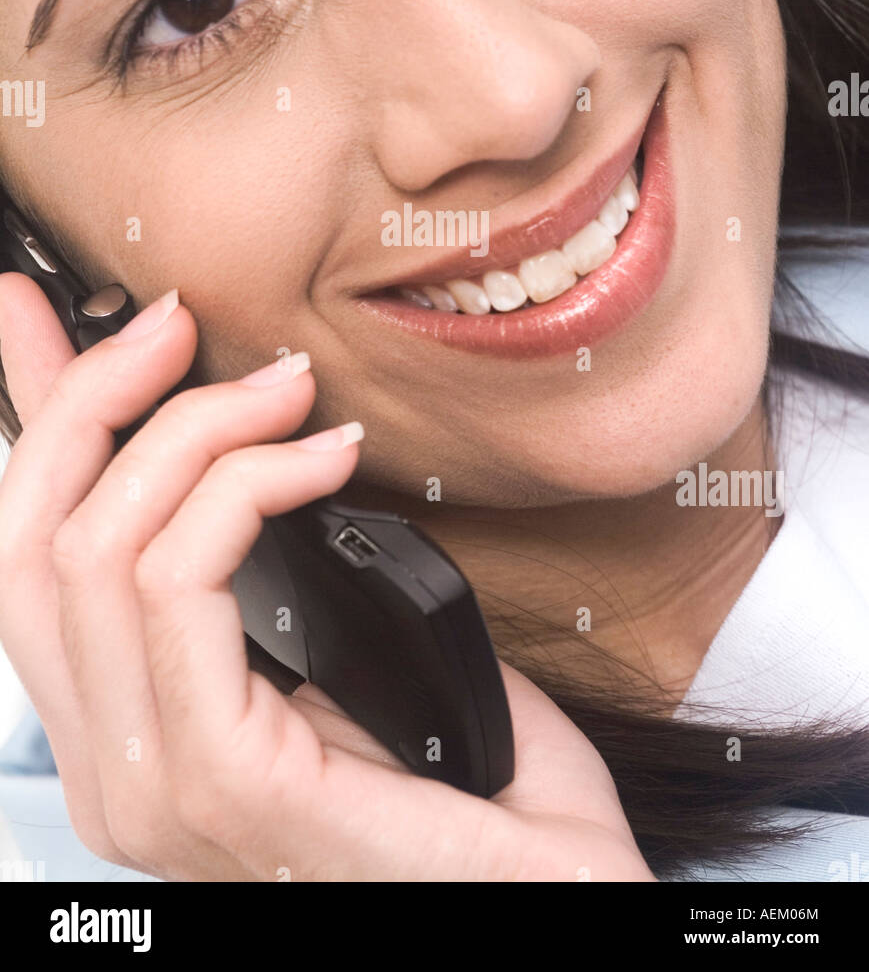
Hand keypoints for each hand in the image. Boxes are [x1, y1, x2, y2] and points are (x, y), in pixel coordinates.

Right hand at [0, 274, 655, 880]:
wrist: (555, 886)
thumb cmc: (468, 774)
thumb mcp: (334, 625)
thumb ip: (254, 544)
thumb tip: (220, 434)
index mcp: (128, 735)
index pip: (26, 557)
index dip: (35, 420)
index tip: (40, 311)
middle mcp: (115, 771)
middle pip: (35, 542)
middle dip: (95, 399)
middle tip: (173, 324)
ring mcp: (156, 787)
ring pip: (100, 549)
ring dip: (197, 432)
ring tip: (289, 393)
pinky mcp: (226, 781)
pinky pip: (180, 583)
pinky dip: (248, 487)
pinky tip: (324, 457)